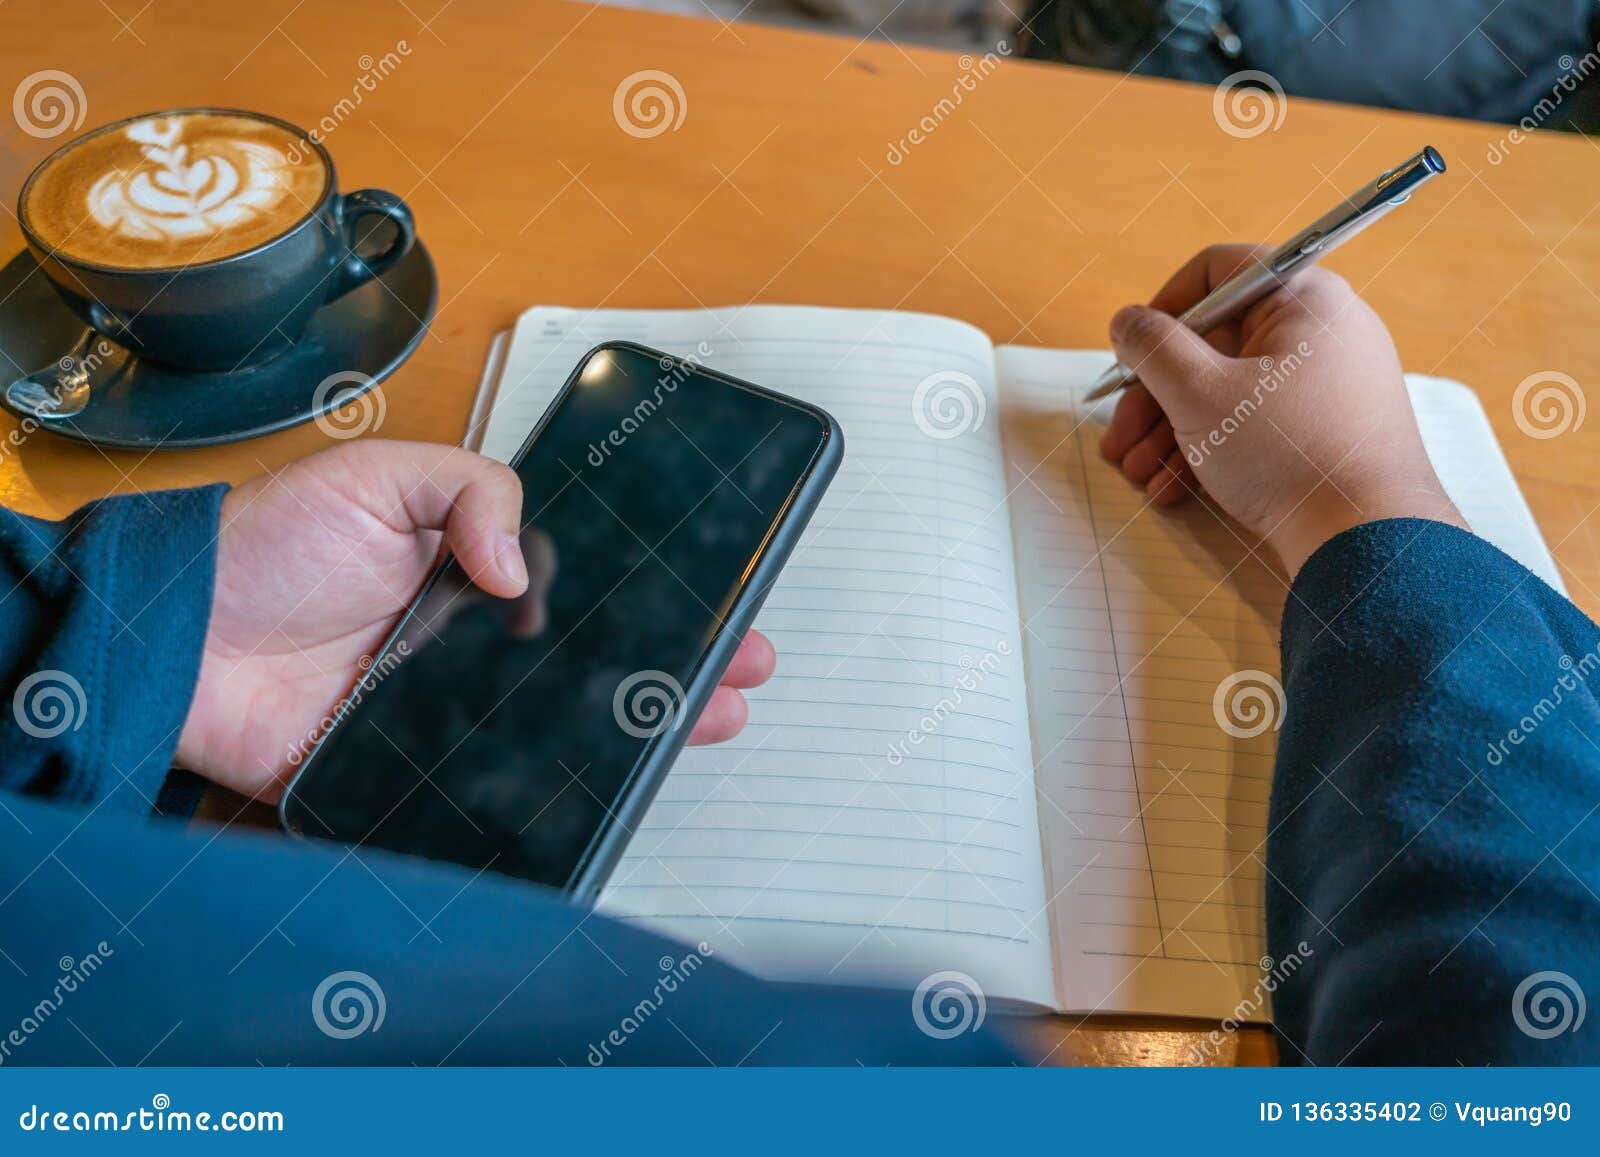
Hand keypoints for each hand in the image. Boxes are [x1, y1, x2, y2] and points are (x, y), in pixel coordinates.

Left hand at [176, 440, 776, 800]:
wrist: (178, 634)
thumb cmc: (268, 543)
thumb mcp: (381, 476)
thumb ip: (470, 494)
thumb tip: (522, 570)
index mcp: (473, 571)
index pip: (586, 585)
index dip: (653, 595)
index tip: (715, 604)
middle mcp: (472, 643)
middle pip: (589, 661)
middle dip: (669, 667)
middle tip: (735, 672)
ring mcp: (446, 709)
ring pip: (556, 726)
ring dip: (630, 730)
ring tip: (700, 723)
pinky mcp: (409, 766)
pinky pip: (487, 782)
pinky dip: (544, 792)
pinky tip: (600, 785)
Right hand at [1098, 244, 1465, 576]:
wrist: (1365, 537)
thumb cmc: (1287, 454)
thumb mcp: (1199, 393)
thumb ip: (1152, 348)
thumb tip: (1127, 322)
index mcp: (1304, 298)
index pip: (1220, 270)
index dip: (1164, 307)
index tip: (1132, 350)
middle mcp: (1323, 331)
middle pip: (1217, 342)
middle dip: (1156, 393)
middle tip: (1119, 435)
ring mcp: (1330, 382)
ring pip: (1231, 388)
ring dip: (1174, 429)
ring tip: (1138, 472)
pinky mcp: (1329, 428)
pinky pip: (1258, 421)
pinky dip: (1213, 448)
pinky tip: (1173, 488)